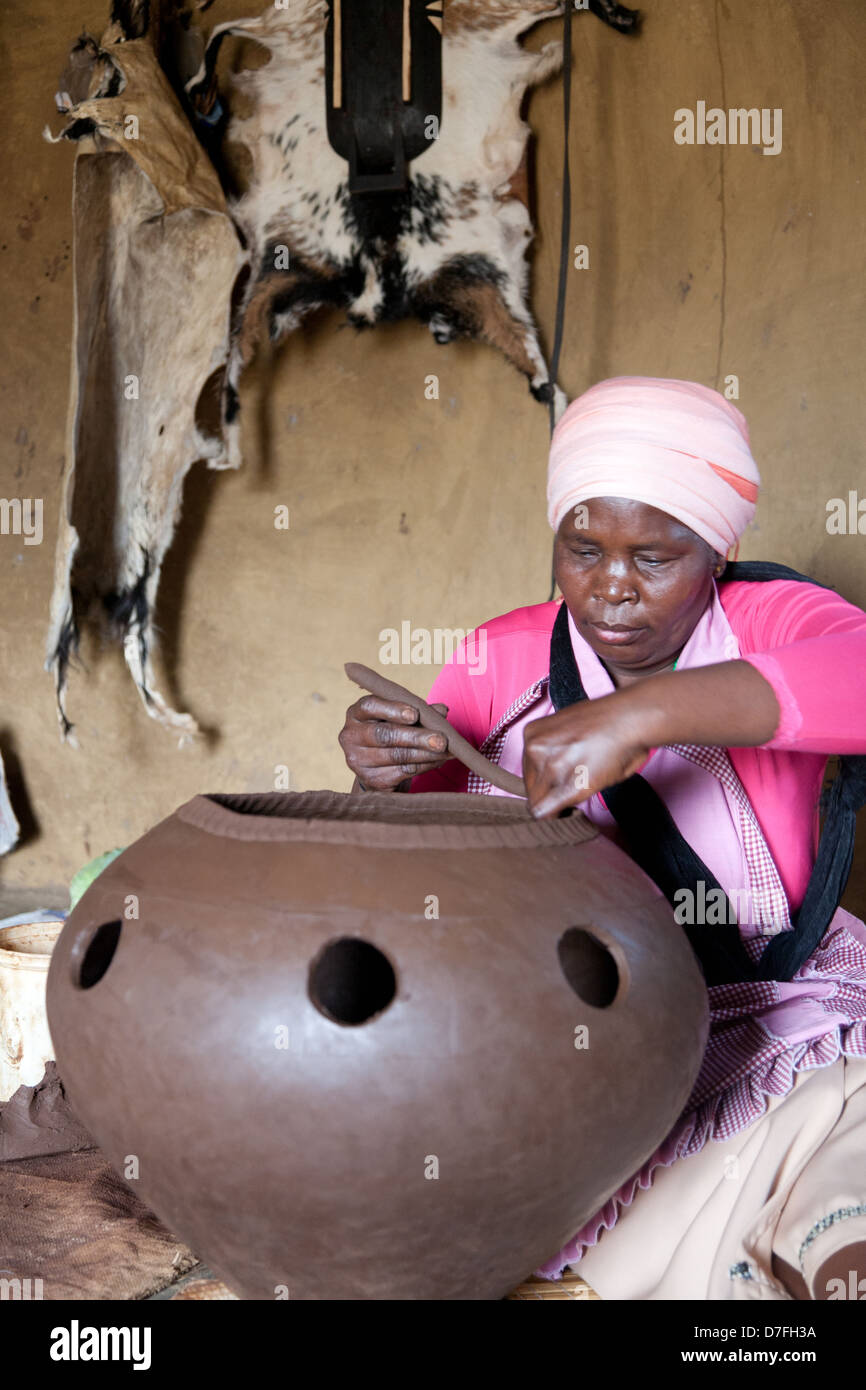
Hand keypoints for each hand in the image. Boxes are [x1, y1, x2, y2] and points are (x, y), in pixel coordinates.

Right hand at [338, 696, 450, 791]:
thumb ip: (419, 711)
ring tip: (446, 751)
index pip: (370, 707)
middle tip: (441, 740)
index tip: (415, 714)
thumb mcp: (401, 718)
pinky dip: (425, 765)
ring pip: (397, 755)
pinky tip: (439, 760)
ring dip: (426, 753)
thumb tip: (441, 710)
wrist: (378, 768)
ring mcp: (358, 760)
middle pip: (384, 735)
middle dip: (416, 737)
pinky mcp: (371, 780)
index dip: (393, 709)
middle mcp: (351, 736)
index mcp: (356, 714)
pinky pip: (403, 771)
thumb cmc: (391, 733)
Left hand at [522, 692, 651, 819]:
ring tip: (578, 794)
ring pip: (538, 802)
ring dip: (557, 804)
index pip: (527, 770)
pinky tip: (573, 809)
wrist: (632, 719)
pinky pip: (547, 812)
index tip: (558, 784)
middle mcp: (535, 749)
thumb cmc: (609, 721)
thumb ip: (552, 748)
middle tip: (571, 790)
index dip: (544, 781)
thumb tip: (551, 770)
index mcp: (532, 734)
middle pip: (531, 788)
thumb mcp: (566, 728)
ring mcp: (551, 768)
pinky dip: (558, 816)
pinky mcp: (568, 786)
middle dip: (549, 793)